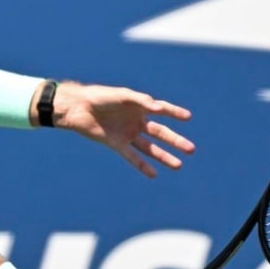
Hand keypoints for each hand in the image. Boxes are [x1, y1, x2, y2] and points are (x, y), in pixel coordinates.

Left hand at [52, 82, 194, 176]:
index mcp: (139, 106)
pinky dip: (143, 165)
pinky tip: (154, 174)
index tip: (188, 117)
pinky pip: (133, 157)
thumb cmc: (100, 96)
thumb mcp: (122, 95)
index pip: (162, 110)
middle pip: (161, 133)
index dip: (175, 113)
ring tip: (179, 165)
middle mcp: (136, 121)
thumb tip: (158, 107)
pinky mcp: (117, 144)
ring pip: (150, 148)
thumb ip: (141, 100)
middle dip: (176, 141)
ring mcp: (128, 134)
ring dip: (164, 156)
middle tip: (191, 149)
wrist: (78, 108)